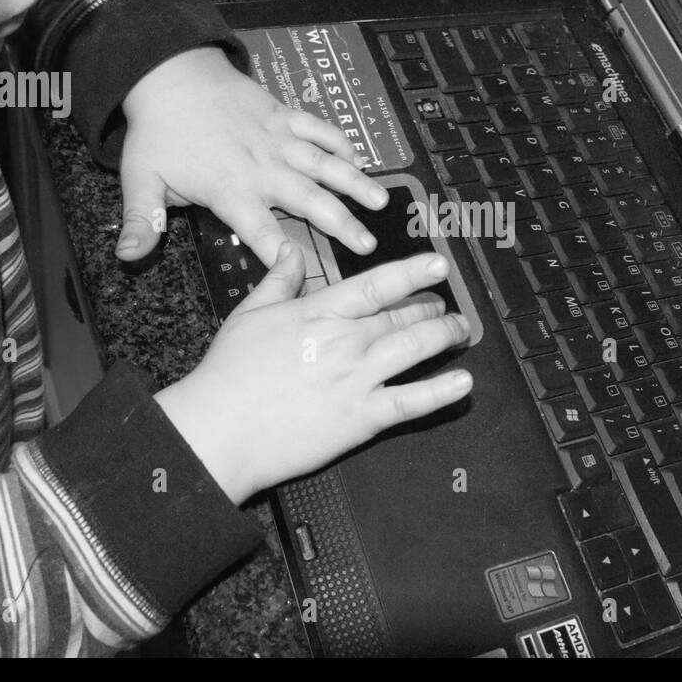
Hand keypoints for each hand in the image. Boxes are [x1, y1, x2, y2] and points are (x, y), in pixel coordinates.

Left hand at [116, 46, 388, 264]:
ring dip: (353, 183)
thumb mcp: (141, 179)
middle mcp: (261, 167)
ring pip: (323, 164)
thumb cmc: (158, 132)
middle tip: (367, 245)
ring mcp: (277, 139)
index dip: (281, 255)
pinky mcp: (284, 114)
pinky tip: (362, 159)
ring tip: (381, 202)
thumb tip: (127, 258)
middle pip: (307, 200)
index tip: (304, 274)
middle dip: (340, 223)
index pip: (260, 231)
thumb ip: (142, 221)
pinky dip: (341, 142)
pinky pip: (319, 128)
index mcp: (229, 190)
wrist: (169, 73)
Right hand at [154, 246, 472, 503]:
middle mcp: (345, 341)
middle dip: (430, 307)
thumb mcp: (248, 314)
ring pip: (415, 348)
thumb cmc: (228, 376)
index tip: (438, 263)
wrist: (218, 431)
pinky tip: (463, 382)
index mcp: (318, 313)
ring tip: (461, 330)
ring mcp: (356, 379)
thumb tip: (289, 250)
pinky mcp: (361, 418)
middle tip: (445, 305)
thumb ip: (277, 279)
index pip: (378, 284)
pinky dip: (442, 391)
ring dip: (444, 336)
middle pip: (402, 316)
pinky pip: (411, 401)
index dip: (413, 271)